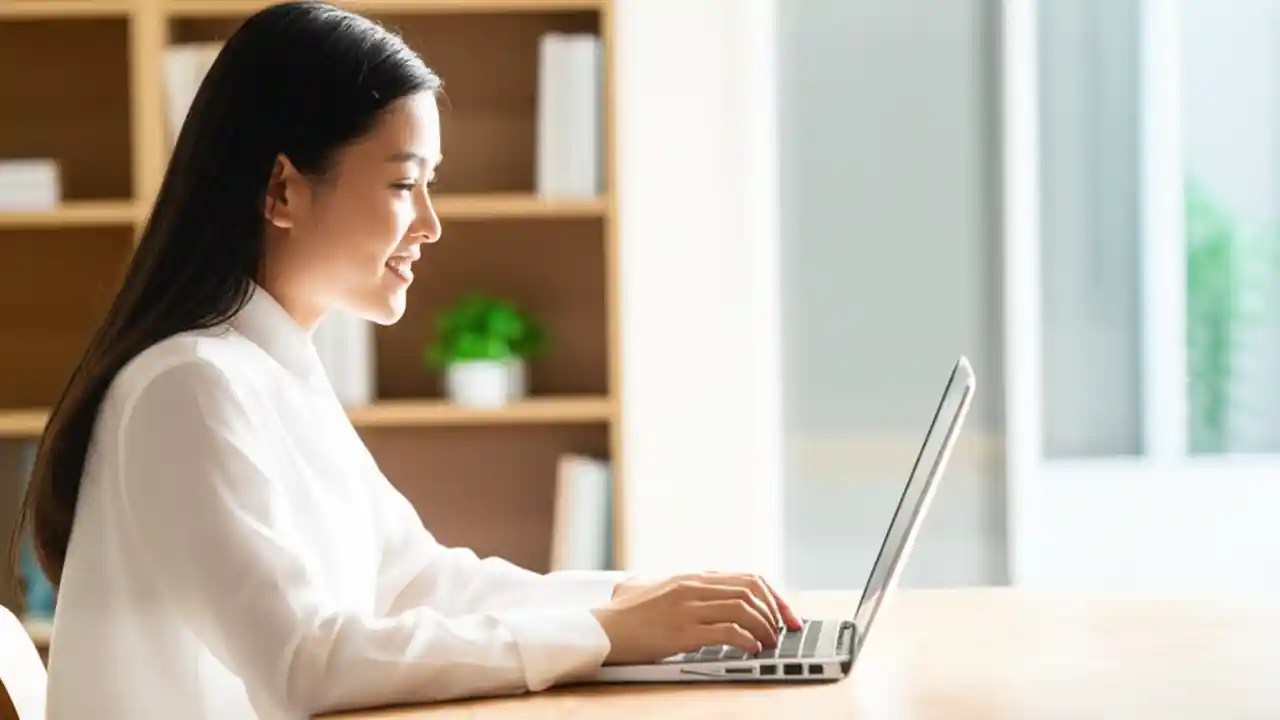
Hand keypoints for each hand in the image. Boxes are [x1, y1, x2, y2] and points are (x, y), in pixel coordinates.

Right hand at [592, 572, 802, 665]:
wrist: (600, 629)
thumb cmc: (628, 617)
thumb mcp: (662, 593)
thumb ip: (686, 591)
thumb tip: (713, 599)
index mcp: (692, 577)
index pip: (748, 577)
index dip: (774, 596)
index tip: (787, 615)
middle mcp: (692, 587)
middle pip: (751, 588)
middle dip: (776, 611)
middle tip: (785, 631)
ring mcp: (687, 607)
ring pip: (743, 607)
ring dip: (764, 627)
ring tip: (768, 643)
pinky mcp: (681, 631)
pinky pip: (726, 631)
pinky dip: (746, 640)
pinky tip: (751, 649)